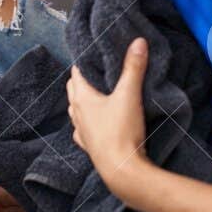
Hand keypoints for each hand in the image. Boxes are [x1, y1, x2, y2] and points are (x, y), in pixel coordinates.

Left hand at [67, 39, 150, 190]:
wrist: (122, 170)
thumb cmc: (121, 131)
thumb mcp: (129, 94)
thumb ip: (133, 67)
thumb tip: (138, 41)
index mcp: (81, 98)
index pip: (76, 73)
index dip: (84, 62)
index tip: (94, 54)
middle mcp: (76, 114)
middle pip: (74, 90)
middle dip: (83, 80)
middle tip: (98, 72)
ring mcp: (81, 132)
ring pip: (77, 111)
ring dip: (84, 102)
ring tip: (98, 95)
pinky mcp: (90, 147)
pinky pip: (84, 130)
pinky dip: (88, 123)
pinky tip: (96, 123)